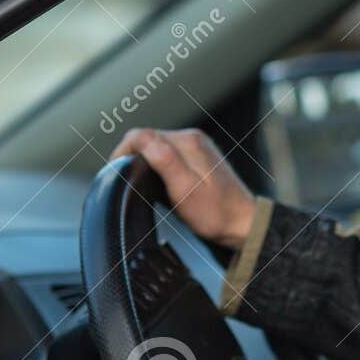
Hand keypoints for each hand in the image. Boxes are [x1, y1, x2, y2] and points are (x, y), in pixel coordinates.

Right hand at [109, 128, 256, 250]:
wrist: (243, 224)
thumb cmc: (216, 214)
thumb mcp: (185, 189)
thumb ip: (163, 160)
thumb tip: (139, 138)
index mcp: (187, 142)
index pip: (140, 135)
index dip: (122, 153)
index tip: (116, 174)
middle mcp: (191, 138)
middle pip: (147, 140)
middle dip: (132, 158)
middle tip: (127, 185)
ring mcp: (196, 147)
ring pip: (155, 147)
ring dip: (144, 163)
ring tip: (141, 186)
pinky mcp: (197, 158)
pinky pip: (167, 155)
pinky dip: (157, 167)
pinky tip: (158, 185)